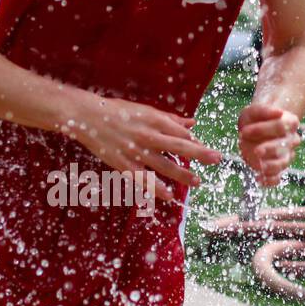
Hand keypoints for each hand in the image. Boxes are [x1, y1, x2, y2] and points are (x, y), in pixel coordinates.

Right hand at [63, 95, 221, 201]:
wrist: (87, 116)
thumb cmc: (117, 111)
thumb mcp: (146, 110)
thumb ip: (170, 118)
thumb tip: (192, 123)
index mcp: (154, 120)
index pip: (181, 132)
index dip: (194, 140)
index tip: (202, 148)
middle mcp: (148, 135)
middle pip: (179, 146)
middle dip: (200, 153)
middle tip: (217, 159)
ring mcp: (136, 151)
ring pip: (164, 165)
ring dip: (182, 174)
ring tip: (196, 181)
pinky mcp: (124, 164)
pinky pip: (144, 179)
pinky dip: (157, 189)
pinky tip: (169, 195)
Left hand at [238, 103, 300, 186]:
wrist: (254, 128)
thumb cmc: (255, 119)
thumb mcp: (254, 111)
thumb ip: (264, 111)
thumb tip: (279, 113)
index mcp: (290, 122)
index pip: (281, 126)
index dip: (263, 129)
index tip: (244, 132)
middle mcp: (292, 139)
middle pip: (284, 145)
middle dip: (270, 149)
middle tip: (257, 151)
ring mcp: (286, 154)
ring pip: (283, 162)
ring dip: (271, 166)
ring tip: (259, 166)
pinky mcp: (277, 167)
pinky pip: (278, 177)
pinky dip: (269, 180)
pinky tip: (259, 179)